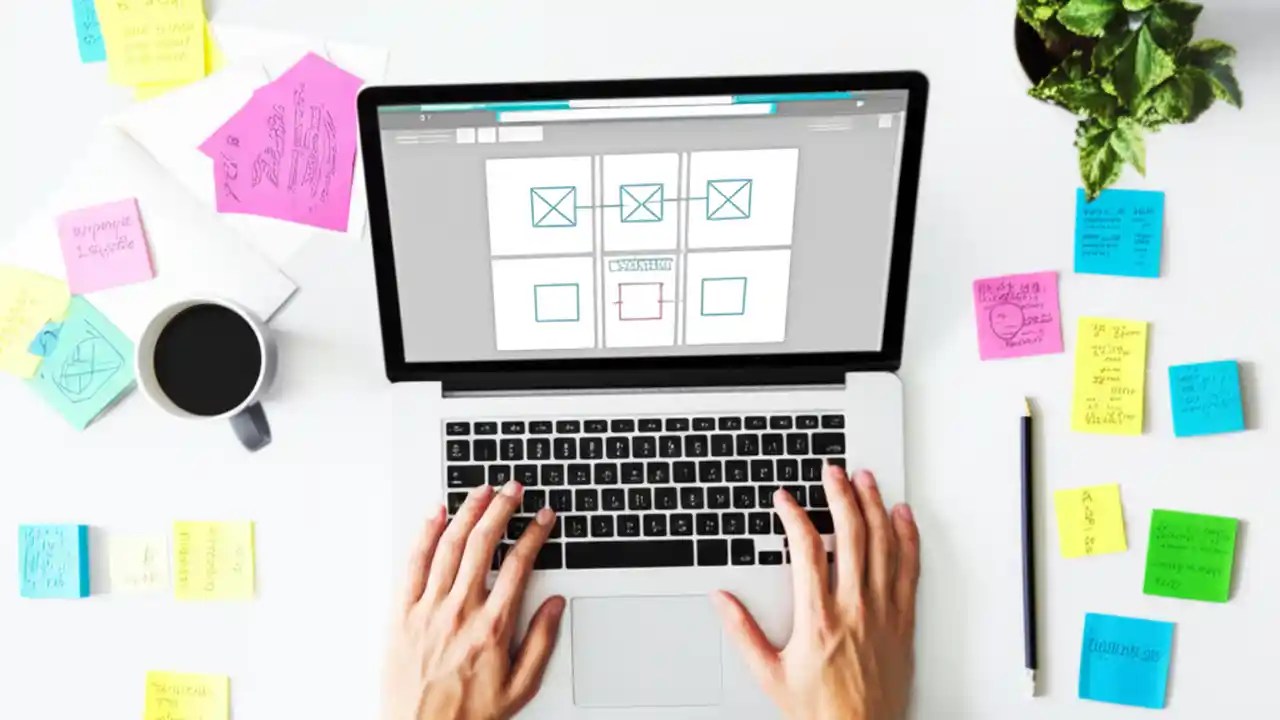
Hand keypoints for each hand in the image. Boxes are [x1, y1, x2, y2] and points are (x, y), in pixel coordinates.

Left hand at [383, 482, 564, 719]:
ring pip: (449, 546)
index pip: (519, 564)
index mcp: (492, 627)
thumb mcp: (520, 686)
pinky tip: (435, 515)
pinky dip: (424, 535)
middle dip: (502, 509)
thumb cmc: (468, 715)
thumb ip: (541, 641)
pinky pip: (413, 564)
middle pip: (483, 544)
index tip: (543, 517)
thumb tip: (556, 605)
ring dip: (467, 512)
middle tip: (513, 489)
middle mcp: (460, 611)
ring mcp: (428, 609)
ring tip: (482, 491)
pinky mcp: (401, 614)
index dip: (534, 534)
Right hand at [713, 467, 920, 719]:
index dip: (794, 516)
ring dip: (874, 507)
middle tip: (832, 472)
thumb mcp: (768, 674)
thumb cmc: (819, 712)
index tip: (786, 499)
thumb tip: (722, 599)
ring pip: (883, 545)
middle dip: (840, 495)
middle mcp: (854, 609)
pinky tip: (902, 516)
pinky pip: (910, 570)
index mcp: (817, 618)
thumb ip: (743, 632)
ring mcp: (883, 613)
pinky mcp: (904, 622)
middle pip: (850, 535)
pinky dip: (907, 538)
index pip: (807, 549)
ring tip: (866, 480)